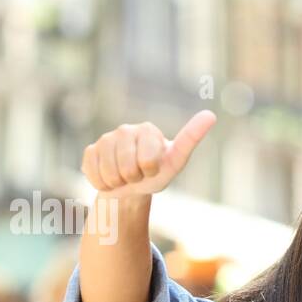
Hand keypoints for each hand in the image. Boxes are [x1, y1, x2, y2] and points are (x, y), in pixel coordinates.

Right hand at [81, 111, 216, 196]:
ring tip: (125, 176)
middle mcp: (125, 130)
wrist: (133, 186)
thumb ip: (191, 139)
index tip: (153, 168)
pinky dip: (104, 184)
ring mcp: (105, 139)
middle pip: (127, 168)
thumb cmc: (158, 172)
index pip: (147, 162)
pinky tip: (110, 177)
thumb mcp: (176, 161)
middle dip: (134, 179)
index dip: (150, 172)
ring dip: (119, 183)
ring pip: (109, 173)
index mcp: (147, 130)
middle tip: (139, 174)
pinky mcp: (90, 151)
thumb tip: (211, 114)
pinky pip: (94, 175)